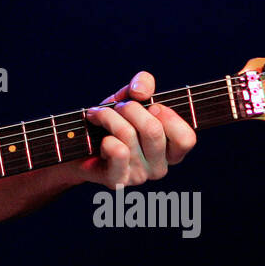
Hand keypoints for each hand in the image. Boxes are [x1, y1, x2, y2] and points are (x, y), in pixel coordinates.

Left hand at [76, 71, 195, 188]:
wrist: (78, 144)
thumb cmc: (110, 122)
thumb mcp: (130, 97)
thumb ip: (143, 85)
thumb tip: (140, 92)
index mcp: (170, 151)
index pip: (186, 138)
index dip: (168, 115)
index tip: (150, 106)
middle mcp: (159, 167)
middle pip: (153, 130)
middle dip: (130, 108)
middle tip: (117, 107)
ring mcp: (140, 176)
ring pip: (128, 135)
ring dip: (109, 117)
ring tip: (98, 115)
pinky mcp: (118, 180)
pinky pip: (118, 151)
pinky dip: (105, 137)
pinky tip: (100, 139)